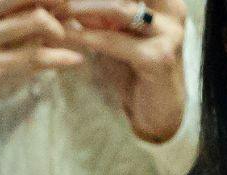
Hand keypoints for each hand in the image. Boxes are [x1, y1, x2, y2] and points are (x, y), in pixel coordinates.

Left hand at [63, 0, 186, 142]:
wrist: (156, 111)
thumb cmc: (135, 71)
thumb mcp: (117, 35)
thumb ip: (102, 16)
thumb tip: (69, 1)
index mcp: (165, 1)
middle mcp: (172, 10)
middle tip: (55, 0)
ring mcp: (169, 34)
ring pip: (119, 10)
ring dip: (81, 9)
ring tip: (54, 13)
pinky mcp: (158, 58)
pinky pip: (114, 41)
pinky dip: (86, 37)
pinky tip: (64, 36)